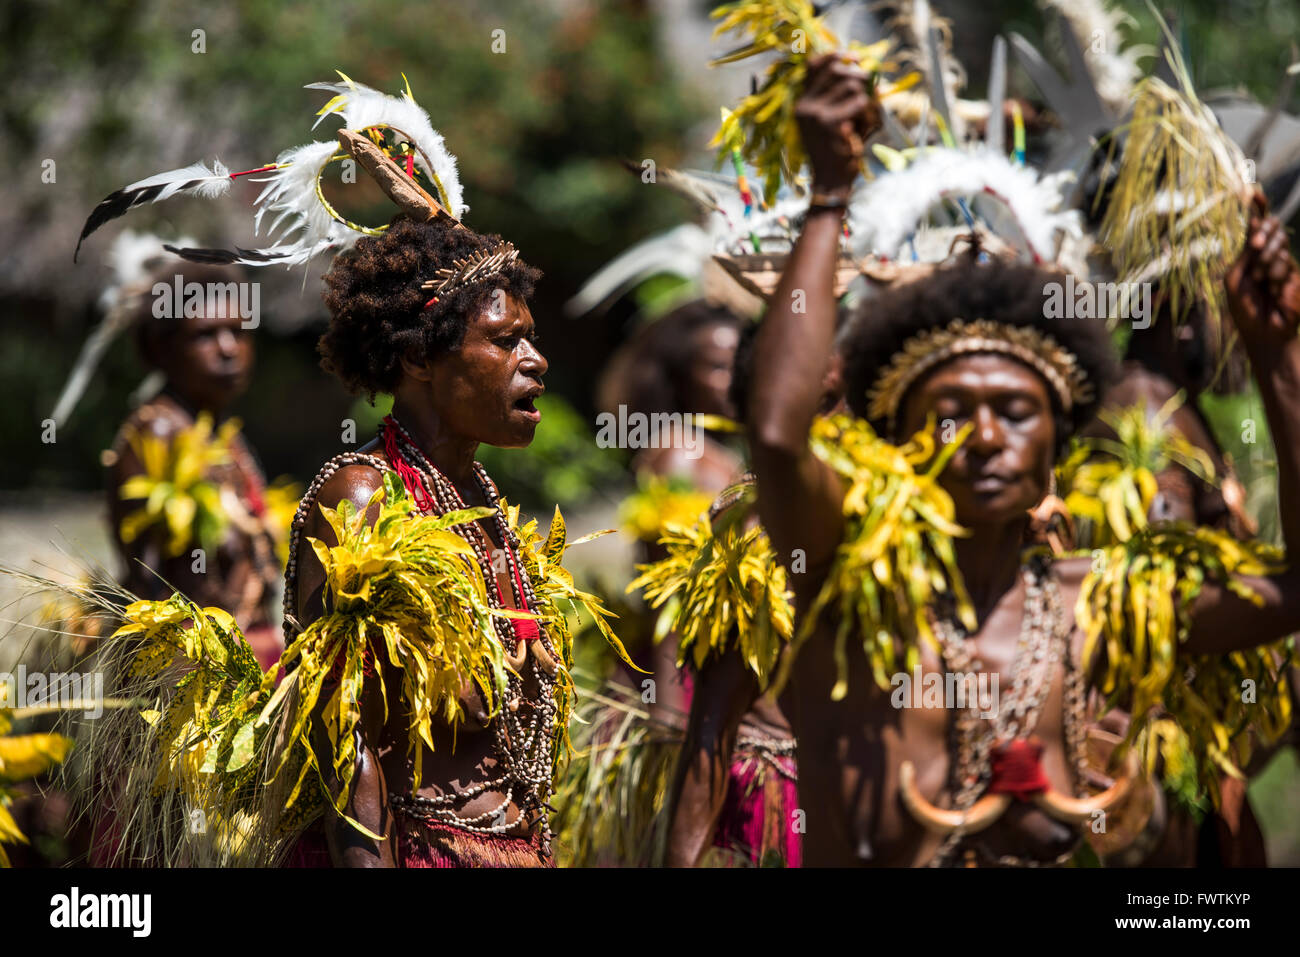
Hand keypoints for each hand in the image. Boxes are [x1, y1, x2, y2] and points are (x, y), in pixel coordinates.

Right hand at [795, 53, 879, 195]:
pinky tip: (865, 128)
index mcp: (802, 103)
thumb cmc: (837, 151)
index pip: (813, 66)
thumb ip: (844, 97)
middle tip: (870, 89)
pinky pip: (860, 102)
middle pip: (837, 70)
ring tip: (866, 118)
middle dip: (860, 76)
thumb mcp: (836, 120)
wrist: (831, 181)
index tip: (853, 57)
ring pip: (852, 85)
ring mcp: (815, 113)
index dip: (834, 56)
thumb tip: (868, 70)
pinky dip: (869, 112)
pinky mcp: (830, 122)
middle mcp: (805, 105)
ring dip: (866, 99)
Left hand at [1226, 191, 1299, 351]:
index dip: (1257, 208)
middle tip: (1255, 247)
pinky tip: (1273, 292)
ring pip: (1279, 246)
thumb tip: (1255, 230)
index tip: (1252, 190)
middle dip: (1263, 234)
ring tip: (1261, 282)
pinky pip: (1286, 263)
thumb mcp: (1235, 280)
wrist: (1263, 333)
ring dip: (1266, 263)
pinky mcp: (1296, 274)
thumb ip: (1244, 255)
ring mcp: (1285, 264)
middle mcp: (1269, 256)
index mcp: (1250, 256)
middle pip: (1271, 229)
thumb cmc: (1244, 309)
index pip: (1256, 227)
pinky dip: (1276, 276)